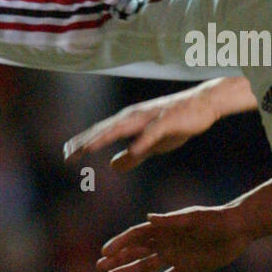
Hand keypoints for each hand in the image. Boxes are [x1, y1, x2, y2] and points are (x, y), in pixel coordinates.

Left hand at [64, 82, 220, 171]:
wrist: (205, 105)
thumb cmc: (178, 123)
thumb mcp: (153, 144)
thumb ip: (133, 155)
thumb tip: (113, 166)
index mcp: (130, 122)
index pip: (102, 133)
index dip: (83, 143)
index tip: (66, 156)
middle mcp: (136, 116)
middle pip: (106, 130)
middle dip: (86, 141)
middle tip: (67, 155)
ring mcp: (151, 117)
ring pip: (123, 128)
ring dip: (104, 137)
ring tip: (87, 149)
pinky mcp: (168, 120)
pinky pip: (152, 133)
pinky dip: (141, 140)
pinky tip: (131, 150)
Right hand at [99, 205, 254, 271]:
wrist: (239, 229)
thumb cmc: (216, 219)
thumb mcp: (195, 218)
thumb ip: (172, 220)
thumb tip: (148, 218)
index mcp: (165, 227)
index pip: (136, 236)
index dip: (120, 243)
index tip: (105, 252)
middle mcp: (166, 242)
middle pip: (137, 251)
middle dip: (118, 257)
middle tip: (100, 266)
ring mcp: (176, 256)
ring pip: (147, 265)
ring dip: (129, 270)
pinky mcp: (187, 268)